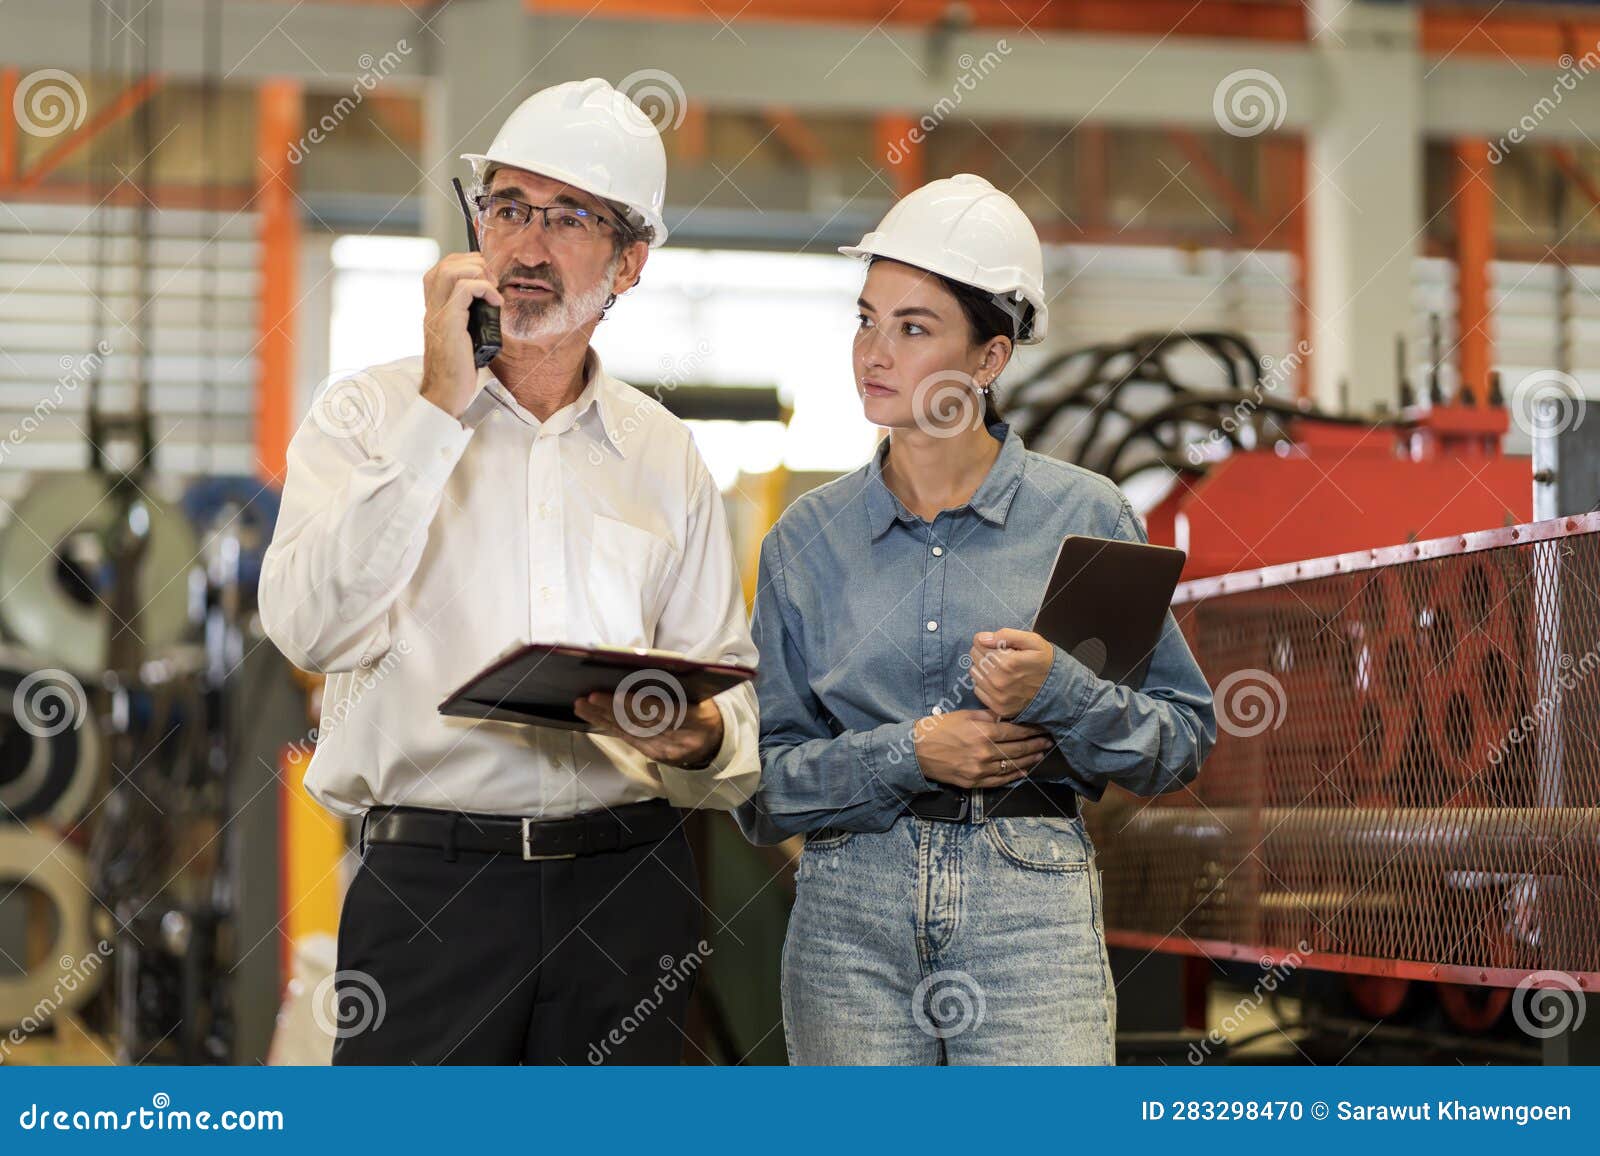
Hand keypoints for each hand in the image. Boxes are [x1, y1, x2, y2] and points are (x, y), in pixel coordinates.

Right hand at [419, 251, 502, 418]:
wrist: (445, 394)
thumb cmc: (457, 372)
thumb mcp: (464, 338)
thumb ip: (470, 319)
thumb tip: (490, 306)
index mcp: (435, 310)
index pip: (440, 270)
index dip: (464, 264)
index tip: (486, 278)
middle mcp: (432, 308)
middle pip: (445, 264)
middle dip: (474, 263)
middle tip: (492, 282)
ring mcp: (438, 314)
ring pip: (451, 270)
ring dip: (478, 272)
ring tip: (493, 289)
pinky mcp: (449, 323)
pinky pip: (464, 290)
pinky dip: (485, 289)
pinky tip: (497, 302)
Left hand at [573, 692, 724, 768]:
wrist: (714, 741)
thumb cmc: (705, 708)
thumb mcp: (702, 695)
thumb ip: (678, 685)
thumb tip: (646, 665)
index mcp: (694, 718)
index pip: (661, 712)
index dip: (637, 704)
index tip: (615, 695)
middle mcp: (678, 738)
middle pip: (640, 723)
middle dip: (612, 710)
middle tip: (589, 697)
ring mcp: (664, 749)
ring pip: (629, 731)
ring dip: (602, 718)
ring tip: (581, 704)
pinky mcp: (652, 753)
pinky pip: (627, 738)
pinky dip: (608, 726)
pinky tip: (591, 716)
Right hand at [911, 709, 1054, 789]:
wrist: (917, 751)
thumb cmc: (939, 728)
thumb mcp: (964, 715)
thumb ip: (988, 716)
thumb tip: (1008, 715)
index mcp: (983, 733)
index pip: (1015, 731)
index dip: (1031, 729)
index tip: (1042, 726)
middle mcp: (985, 753)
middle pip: (1018, 749)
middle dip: (1035, 744)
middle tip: (1048, 740)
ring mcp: (980, 770)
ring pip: (1012, 766)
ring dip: (1029, 760)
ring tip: (1041, 754)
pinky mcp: (974, 782)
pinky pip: (1000, 780)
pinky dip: (1015, 776)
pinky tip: (1025, 771)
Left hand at [968, 629, 1055, 717]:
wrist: (1060, 691)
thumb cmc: (1046, 662)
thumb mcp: (1033, 641)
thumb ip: (1007, 635)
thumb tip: (982, 638)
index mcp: (1006, 662)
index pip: (978, 644)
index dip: (986, 641)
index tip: (997, 644)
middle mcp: (999, 681)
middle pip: (975, 658)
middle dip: (984, 653)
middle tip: (999, 656)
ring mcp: (998, 697)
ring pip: (974, 673)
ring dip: (983, 668)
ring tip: (999, 668)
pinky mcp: (998, 708)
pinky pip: (978, 690)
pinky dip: (985, 684)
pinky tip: (999, 681)